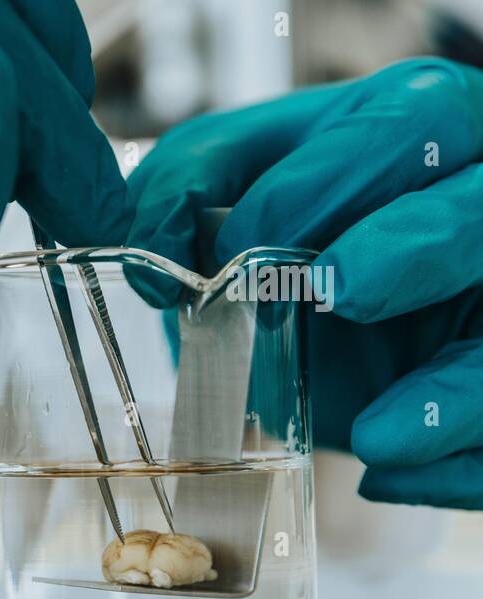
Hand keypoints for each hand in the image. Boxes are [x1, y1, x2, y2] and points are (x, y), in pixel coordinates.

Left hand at [126, 58, 482, 508]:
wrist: (353, 349)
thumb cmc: (303, 258)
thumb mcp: (244, 208)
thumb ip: (192, 190)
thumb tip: (147, 245)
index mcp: (426, 134)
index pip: (405, 121)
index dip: (317, 182)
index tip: (232, 249)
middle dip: (416, 241)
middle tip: (336, 292)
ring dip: (457, 386)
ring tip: (373, 436)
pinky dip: (459, 465)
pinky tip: (385, 477)